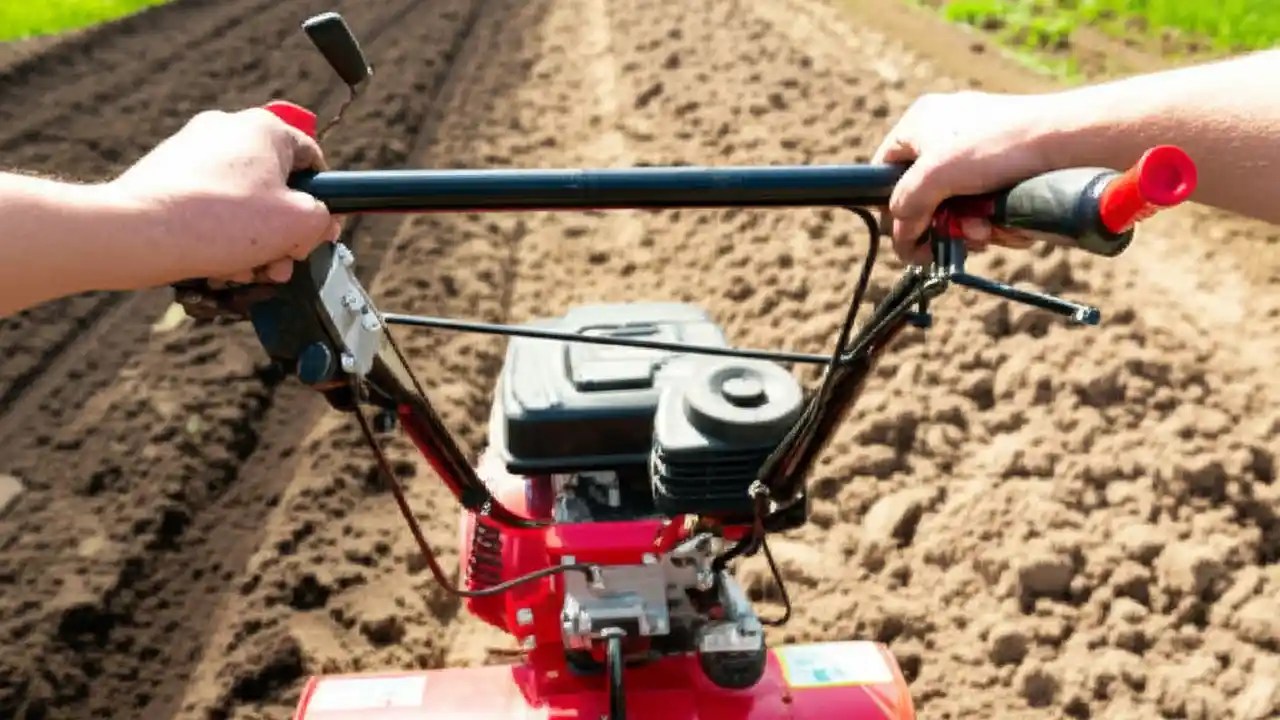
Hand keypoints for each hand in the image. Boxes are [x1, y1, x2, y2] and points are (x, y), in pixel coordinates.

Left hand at [108, 108, 338, 286]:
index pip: (313, 160)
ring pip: (242, 202)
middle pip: (275, 187)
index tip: (316, 232)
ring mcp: (192, 150)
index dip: (323, 200)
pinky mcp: (166, 174)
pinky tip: (216, 264)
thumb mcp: (298, 222)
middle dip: (283, 233)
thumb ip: (322, 218)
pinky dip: (219, 236)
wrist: (137, 232)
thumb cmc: (222, 221)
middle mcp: (227, 129)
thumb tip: (317, 222)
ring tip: (245, 272)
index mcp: (265, 128)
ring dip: (253, 242)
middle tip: (280, 264)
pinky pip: (209, 207)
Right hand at [873, 91, 1057, 262]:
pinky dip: (996, 221)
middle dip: (943, 224)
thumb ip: (905, 205)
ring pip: (959, 208)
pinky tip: (1010, 221)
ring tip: (990, 225)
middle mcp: (947, 134)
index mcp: (921, 122)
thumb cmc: (1000, 146)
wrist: (1072, 143)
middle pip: (925, 197)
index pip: (884, 171)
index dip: (891, 207)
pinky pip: (988, 207)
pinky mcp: (1008, 169)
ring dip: (972, 227)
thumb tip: (900, 235)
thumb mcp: (935, 175)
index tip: (908, 234)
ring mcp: (980, 152)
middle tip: (957, 235)